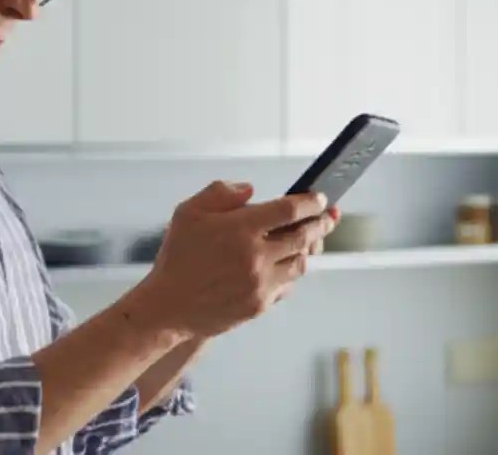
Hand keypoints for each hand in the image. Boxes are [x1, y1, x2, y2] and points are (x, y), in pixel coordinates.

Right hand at [140, 181, 335, 338]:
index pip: (290, 209)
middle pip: (304, 236)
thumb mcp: (189, 212)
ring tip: (311, 240)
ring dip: (308, 249)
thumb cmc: (177, 257)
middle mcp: (256, 255)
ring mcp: (261, 283)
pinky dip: (291, 273)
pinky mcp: (260, 304)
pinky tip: (288, 264)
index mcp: (241, 228)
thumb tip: (250, 190)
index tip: (320, 198)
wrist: (167, 308)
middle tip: (330, 216)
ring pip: (301, 263)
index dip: (310, 201)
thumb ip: (221, 192)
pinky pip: (288, 285)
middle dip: (322, 223)